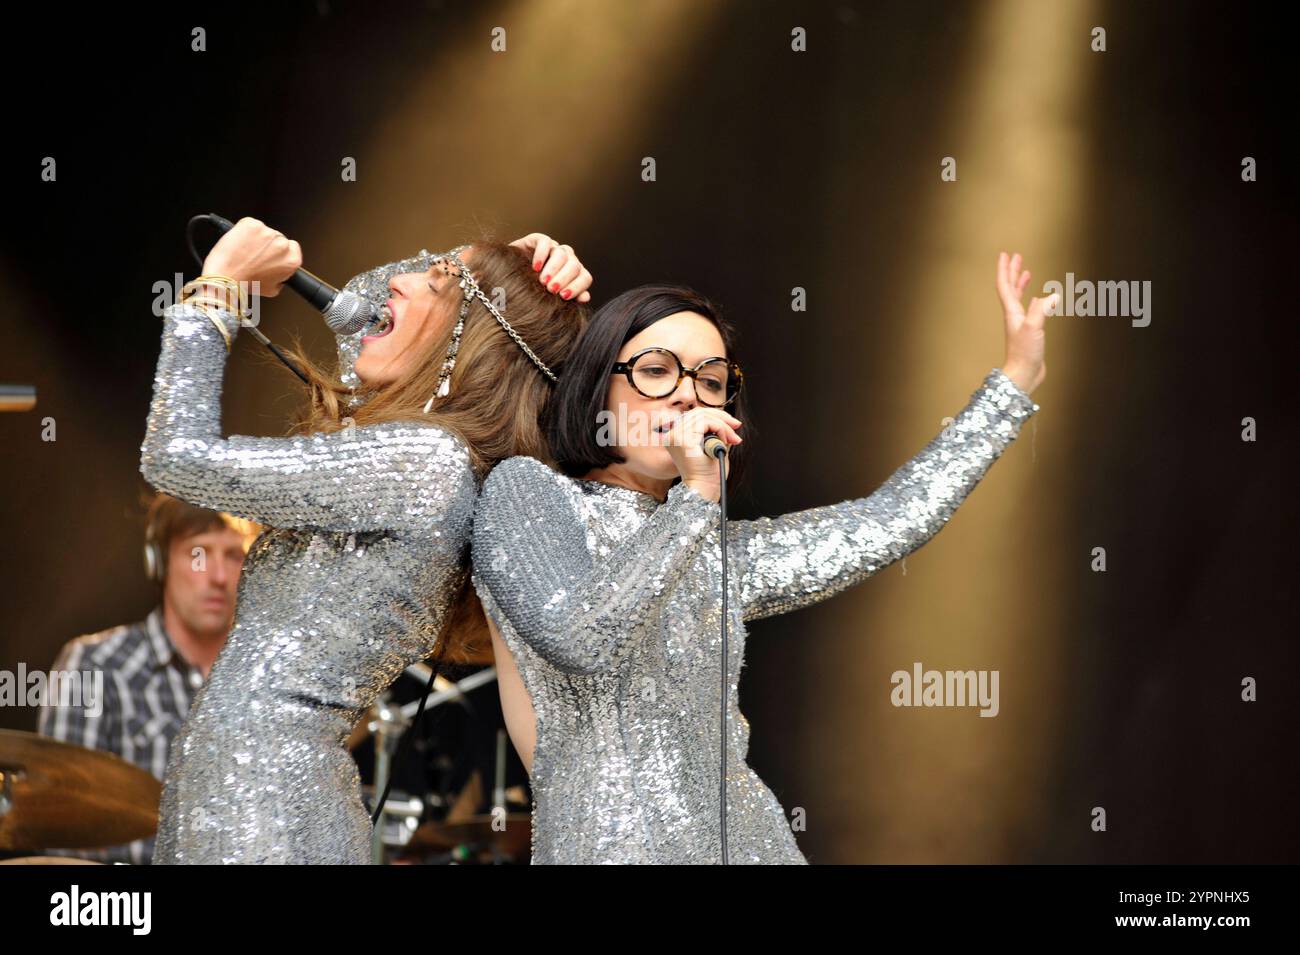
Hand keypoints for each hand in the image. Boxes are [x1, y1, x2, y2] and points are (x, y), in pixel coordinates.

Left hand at [201, 217, 301, 297]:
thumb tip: (278, 273)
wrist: (225, 277)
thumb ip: (280, 278)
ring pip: (264, 231)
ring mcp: (267, 232)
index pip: (293, 247)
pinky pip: (250, 224)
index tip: (272, 255)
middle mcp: (282, 244)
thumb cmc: (245, 284)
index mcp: (292, 260)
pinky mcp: (252, 224)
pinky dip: (244, 231)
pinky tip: (239, 244)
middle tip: (255, 256)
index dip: (281, 252)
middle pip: (278, 238)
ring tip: (244, 252)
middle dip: (268, 245)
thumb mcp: (272, 290)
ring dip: (256, 238)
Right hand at [509, 232, 592, 302]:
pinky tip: (535, 267)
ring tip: (543, 281)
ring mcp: (553, 249)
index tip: (564, 296)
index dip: (577, 287)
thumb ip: (570, 297)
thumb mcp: (551, 299)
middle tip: (551, 290)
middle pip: (575, 265)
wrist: (508, 282)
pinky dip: (541, 254)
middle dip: (564, 278)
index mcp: (574, 274)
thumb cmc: (532, 292)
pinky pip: (545, 242)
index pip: (585, 277)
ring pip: (562, 254)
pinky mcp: (537, 240)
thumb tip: (586, 297)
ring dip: (553, 268)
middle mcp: (567, 260)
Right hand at [663, 407, 742, 502]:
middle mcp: (671, 435)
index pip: (694, 415)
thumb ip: (715, 431)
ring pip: (703, 416)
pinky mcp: (682, 439)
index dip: (715, 416)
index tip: (732, 425)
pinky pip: (705, 423)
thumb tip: (730, 420)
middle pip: (698, 412)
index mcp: (675, 436)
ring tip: (732, 439)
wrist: (706, 489)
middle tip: (736, 428)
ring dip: (722, 425)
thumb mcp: (712, 446)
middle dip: (722, 418)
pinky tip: (725, 441)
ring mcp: (675, 436)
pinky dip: (720, 428)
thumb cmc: (709, 473)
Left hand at [996, 251, 1050, 394]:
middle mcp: (1014, 315)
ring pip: (1018, 298)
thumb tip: (1053, 295)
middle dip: (1012, 272)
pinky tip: (1038, 299)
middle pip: (1010, 289)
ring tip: (1025, 272)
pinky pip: (1028, 309)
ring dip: (1020, 284)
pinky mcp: (1027, 331)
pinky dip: (1032, 299)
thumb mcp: (1033, 328)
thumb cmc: (1025, 353)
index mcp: (1012, 312)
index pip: (1005, 285)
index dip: (1005, 269)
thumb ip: (1042, 310)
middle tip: (1016, 257)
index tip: (1005, 254)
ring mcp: (1020, 323)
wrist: (1024, 373)